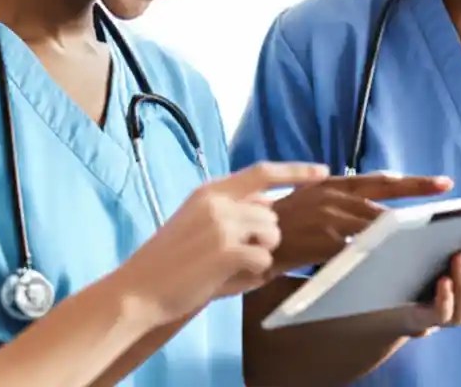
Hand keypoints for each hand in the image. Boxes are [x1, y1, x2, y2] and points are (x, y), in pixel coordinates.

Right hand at [121, 161, 329, 325]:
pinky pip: (264, 260)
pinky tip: (227, 279)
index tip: (322, 172)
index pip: (262, 171)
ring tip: (229, 268)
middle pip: (271, 214)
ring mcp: (222, 224)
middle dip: (265, 237)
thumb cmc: (169, 262)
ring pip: (271, 235)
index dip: (296, 171)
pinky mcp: (226, 251)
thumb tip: (268, 208)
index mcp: (209, 191)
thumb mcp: (196, 222)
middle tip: (236, 258)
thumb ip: (231, 211)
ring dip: (260, 255)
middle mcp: (217, 201)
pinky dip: (253, 274)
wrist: (139, 289)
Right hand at [271, 172, 453, 271]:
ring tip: (428, 240)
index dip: (413, 183)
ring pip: (377, 225)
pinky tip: (397, 263)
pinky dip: (379, 255)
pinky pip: (360, 249)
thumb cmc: (276, 228)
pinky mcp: (323, 240)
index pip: (379, 181)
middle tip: (446, 202)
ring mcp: (328, 217)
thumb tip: (373, 211)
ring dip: (402, 234)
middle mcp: (331, 195)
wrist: (243, 241)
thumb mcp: (304, 203)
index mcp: (329, 185)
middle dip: (418, 202)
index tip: (442, 183)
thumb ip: (335, 202)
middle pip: (385, 201)